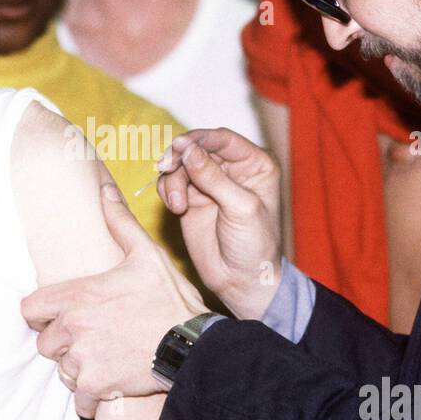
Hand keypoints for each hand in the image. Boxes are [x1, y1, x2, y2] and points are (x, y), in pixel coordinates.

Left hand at [22, 182, 206, 417]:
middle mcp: (74, 329)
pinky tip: (112, 383)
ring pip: (63, 371)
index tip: (60, 316)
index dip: (42, 314)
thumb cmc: (170, 300)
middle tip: (91, 340)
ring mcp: (84, 360)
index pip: (30, 309)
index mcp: (79, 296)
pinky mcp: (97, 387)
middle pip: (44, 344)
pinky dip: (93, 397)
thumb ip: (120, 224)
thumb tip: (104, 191)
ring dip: (79, 369)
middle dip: (63, 344)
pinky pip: (80, 399)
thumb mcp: (147, 256)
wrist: (194, 347)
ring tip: (106, 359)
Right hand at [156, 129, 282, 319]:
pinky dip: (167, 191)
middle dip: (179, 158)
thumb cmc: (255, 245)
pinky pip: (171, 182)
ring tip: (177, 205)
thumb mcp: (240, 208)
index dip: (200, 139)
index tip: (179, 145)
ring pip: (180, 165)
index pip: (223, 139)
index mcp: (255, 164)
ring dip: (172, 180)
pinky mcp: (191, 198)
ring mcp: (210, 183)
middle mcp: (232, 169)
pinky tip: (176, 208)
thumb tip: (187, 150)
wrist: (241, 280)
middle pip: (197, 148)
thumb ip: (214, 178)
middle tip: (165, 167)